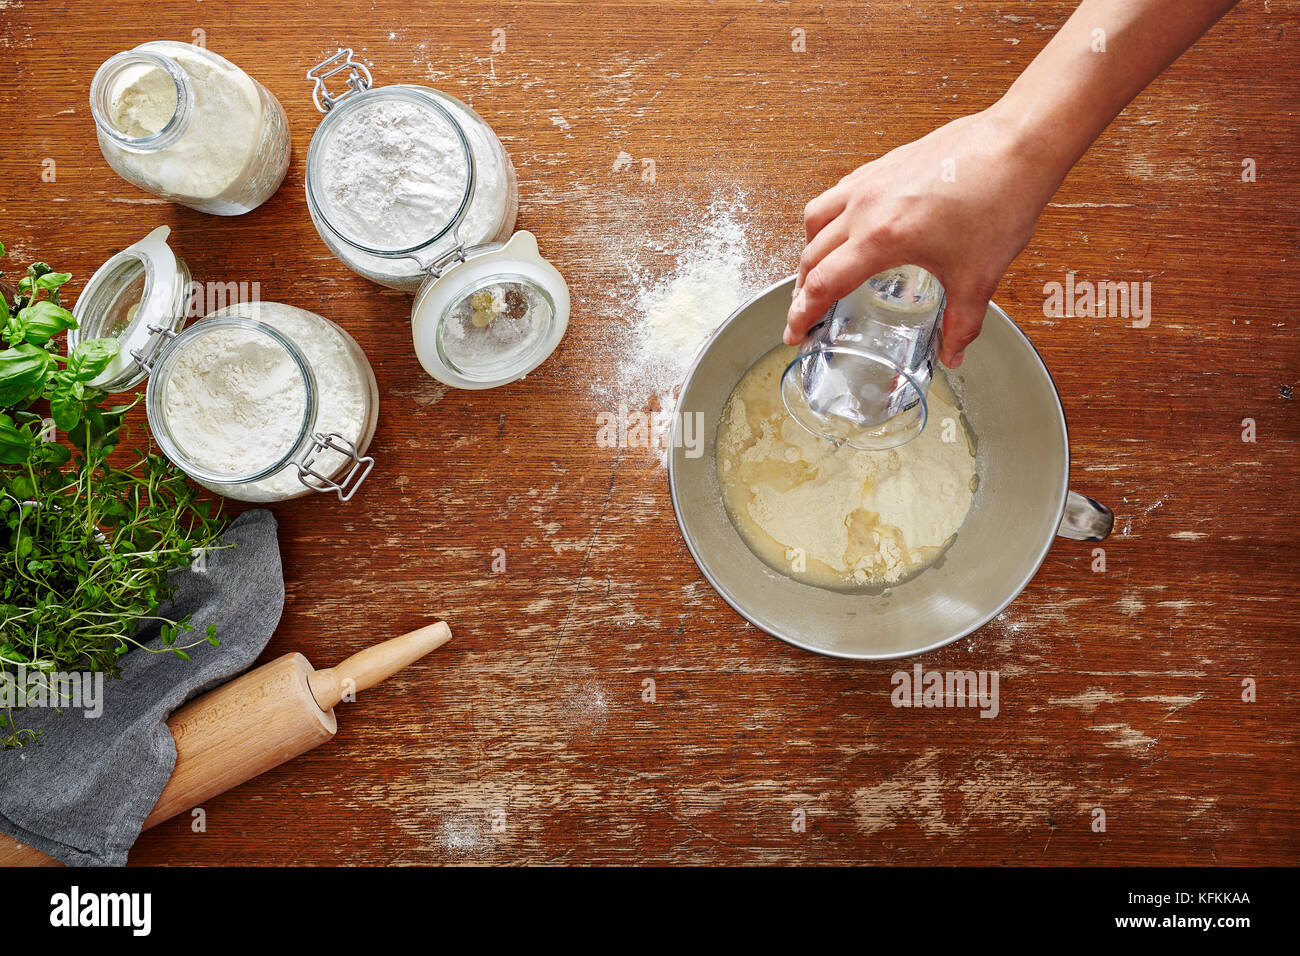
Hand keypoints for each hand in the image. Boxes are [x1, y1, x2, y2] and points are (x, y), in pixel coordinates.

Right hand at [786, 106, 1059, 367]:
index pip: (823, 284)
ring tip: (819, 270)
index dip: (802, 314)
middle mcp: (867, 206)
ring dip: (810, 249)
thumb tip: (954, 352)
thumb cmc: (1001, 198)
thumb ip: (962, 322)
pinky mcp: (885, 164)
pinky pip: (840, 193)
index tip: (795, 333)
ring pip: (817, 217)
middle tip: (805, 312)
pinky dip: (832, 217)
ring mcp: (872, 181)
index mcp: (882, 238)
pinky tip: (849, 228)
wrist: (1020, 144)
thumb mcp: (979, 276)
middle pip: (812, 254)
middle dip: (802, 290)